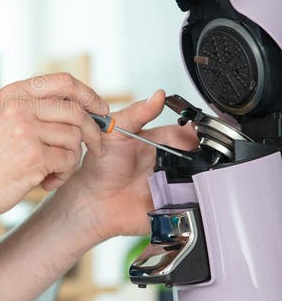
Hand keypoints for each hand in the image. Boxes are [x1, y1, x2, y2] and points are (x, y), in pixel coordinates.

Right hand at [0, 73, 108, 221]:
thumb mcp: (1, 120)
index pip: (65, 82)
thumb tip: (80, 106)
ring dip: (71, 160)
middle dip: (95, 132)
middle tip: (98, 149)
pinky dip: (62, 175)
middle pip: (77, 112)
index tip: (101, 110)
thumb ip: (33, 109)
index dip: (89, 95)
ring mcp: (26, 130)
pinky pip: (68, 162)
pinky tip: (44, 182)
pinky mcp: (33, 157)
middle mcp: (20, 106)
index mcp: (14, 93)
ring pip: (75, 139)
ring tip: (52, 172)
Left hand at [49, 89, 196, 249]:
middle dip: (207, 156)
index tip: (203, 134)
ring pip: (202, 178)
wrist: (94, 201)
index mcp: (162, 140)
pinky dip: (197, 199)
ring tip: (192, 177)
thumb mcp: (115, 133)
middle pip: (201, 155)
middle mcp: (172, 161)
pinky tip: (188, 196)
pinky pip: (194, 201)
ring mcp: (174, 182)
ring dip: (204, 177)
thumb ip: (136, 114)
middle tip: (198, 158)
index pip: (189, 132)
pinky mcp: (174, 204)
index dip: (200, 132)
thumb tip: (158, 95)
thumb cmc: (101, 166)